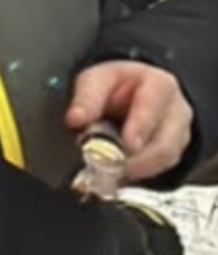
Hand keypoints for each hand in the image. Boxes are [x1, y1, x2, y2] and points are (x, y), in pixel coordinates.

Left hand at [66, 60, 193, 183]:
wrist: (127, 94)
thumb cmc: (115, 86)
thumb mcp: (95, 81)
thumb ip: (86, 98)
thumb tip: (76, 119)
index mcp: (158, 84)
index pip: (154, 104)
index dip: (141, 126)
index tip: (129, 144)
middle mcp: (175, 110)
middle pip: (166, 141)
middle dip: (137, 158)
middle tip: (111, 167)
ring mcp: (178, 134)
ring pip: (164, 160)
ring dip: (134, 169)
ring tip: (108, 171)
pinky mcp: (172, 154)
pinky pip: (159, 170)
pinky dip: (136, 174)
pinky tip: (117, 173)